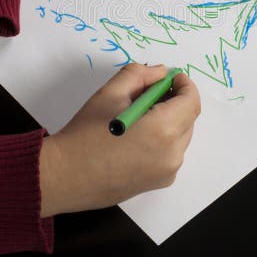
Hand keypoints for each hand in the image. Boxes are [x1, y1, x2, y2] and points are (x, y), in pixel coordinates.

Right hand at [39, 64, 200, 216]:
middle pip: (188, 118)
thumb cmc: (84, 134)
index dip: (184, 84)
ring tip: (139, 115)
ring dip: (169, 120)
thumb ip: (140, 76)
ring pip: (180, 137)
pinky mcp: (158, 183)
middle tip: (150, 92)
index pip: (191, 101)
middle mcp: (172, 154)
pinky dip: (162, 140)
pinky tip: (136, 137)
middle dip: (175, 101)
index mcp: (163, 130)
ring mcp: (167, 172)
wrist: (64, 177)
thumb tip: (159, 73)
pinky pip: (170, 154)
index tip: (171, 77)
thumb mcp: (110, 94)